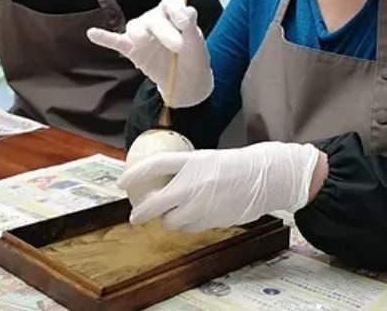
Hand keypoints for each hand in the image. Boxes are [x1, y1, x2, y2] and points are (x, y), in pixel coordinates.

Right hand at [87, 0, 211, 107]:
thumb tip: (188, 11)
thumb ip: (190, 27)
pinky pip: (116, 41)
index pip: (170, 1)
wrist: (186, 83)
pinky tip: (92, 33)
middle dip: (164, 30)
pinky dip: (104, 37)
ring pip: (135, 26)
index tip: (184, 23)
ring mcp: (142, 35)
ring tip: (143, 40)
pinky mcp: (131, 49)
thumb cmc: (193, 58)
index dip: (175, 8)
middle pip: (153, 17)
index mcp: (174, 14)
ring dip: (138, 32)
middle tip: (177, 46)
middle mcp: (156, 20)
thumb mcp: (197, 43)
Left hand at [118, 142, 322, 231]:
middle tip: (135, 215)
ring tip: (175, 213)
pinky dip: (187, 224)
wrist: (264, 177)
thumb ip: (186, 170)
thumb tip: (162, 179)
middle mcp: (191, 184)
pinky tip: (195, 216)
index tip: (122, 182)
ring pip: (170, 221)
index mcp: (191, 161)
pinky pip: (189, 227)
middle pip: (154, 202)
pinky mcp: (209, 220)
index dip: (134, 174)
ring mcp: (200, 204)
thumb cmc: (236, 165)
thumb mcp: (207, 159)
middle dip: (141, 212)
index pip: (154, 167)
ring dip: (169, 219)